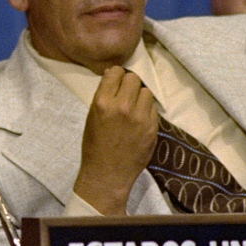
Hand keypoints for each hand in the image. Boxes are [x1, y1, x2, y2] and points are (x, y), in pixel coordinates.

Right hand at [73, 66, 158, 215]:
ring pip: (146, 92)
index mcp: (103, 103)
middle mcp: (122, 106)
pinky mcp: (152, 128)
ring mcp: (140, 117)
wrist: (107, 173)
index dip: (116, 74)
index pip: (116, 72)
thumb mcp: (92, 117)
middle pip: (134, 79)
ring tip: (134, 107)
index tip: (116, 80)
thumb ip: (104, 96)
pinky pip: (153, 108)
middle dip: (129, 84)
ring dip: (140, 96)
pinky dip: (147, 110)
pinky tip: (139, 120)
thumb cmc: (94, 145)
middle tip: (126, 94)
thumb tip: (114, 76)